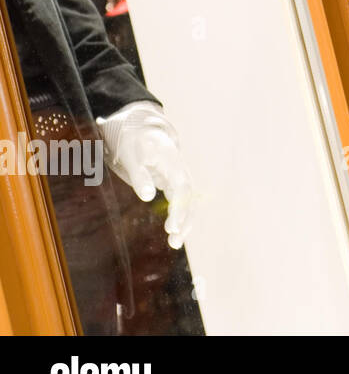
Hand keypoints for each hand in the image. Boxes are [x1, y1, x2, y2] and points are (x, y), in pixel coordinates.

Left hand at [96, 101, 195, 249]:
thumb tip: (148, 197)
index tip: (172, 227)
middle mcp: (181, 171)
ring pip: (189, 202)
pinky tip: (175, 232)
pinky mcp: (174, 184)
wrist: (141, 131)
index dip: (179, 208)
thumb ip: (140, 176)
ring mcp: (179, 178)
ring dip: (185, 222)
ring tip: (176, 242)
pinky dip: (180, 217)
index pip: (182, 188)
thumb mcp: (132, 156)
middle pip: (191, 198)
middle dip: (186, 220)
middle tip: (175, 240)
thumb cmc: (135, 143)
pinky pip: (182, 202)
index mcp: (173, 162)